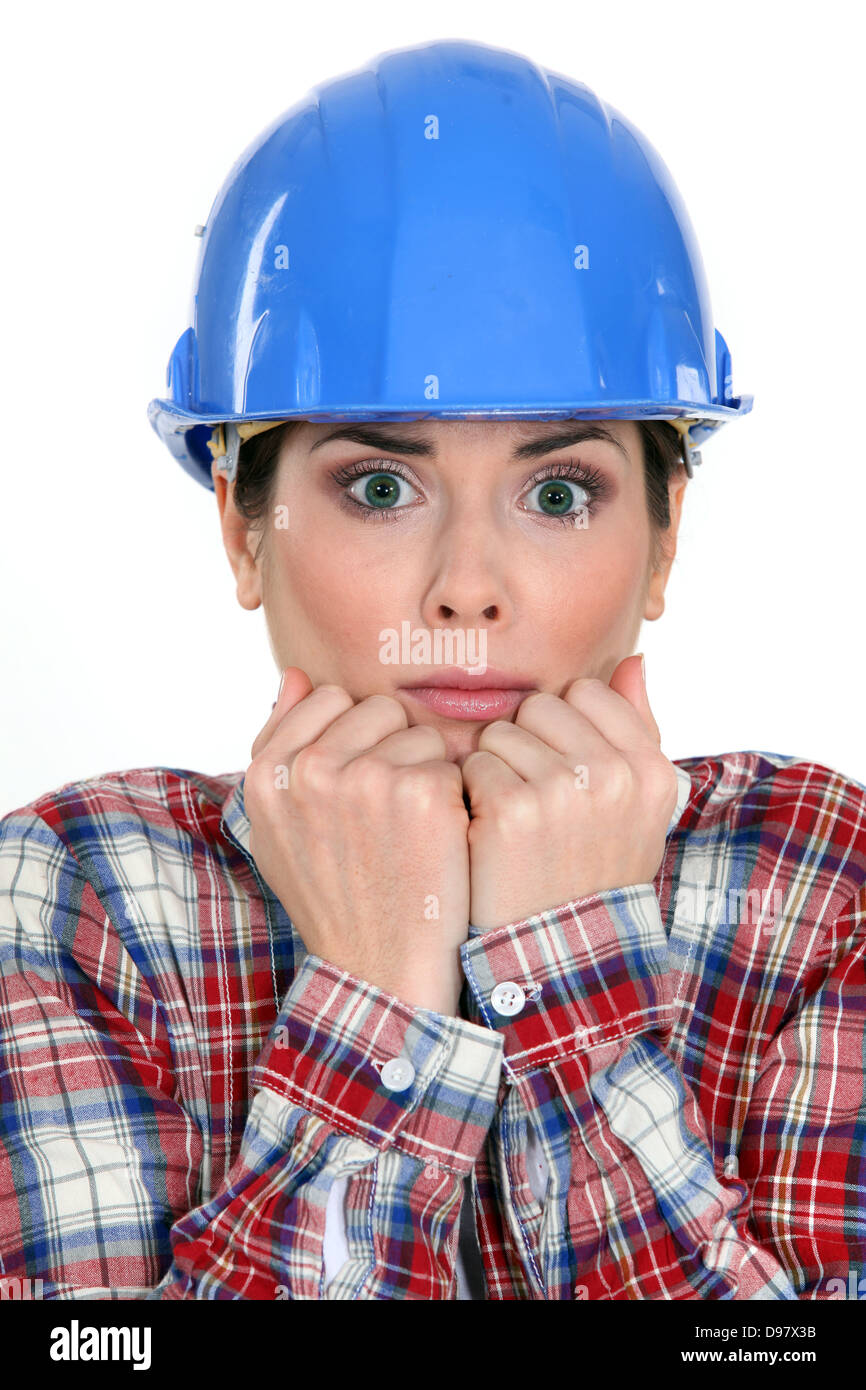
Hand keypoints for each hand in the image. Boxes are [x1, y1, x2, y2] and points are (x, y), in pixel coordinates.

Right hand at [244, 668, 470, 1014]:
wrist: (380, 968)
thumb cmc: (333, 894)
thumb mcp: (279, 828)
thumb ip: (278, 746)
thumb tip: (296, 675)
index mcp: (268, 775)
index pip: (327, 698)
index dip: (354, 739)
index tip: (357, 789)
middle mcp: (310, 770)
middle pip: (379, 708)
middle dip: (392, 749)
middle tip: (387, 816)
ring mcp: (368, 779)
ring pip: (421, 733)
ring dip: (427, 773)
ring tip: (410, 833)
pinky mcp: (423, 794)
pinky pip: (454, 762)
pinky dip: (455, 798)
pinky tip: (438, 842)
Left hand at [461, 654, 678, 929]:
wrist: (560, 956)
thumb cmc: (592, 872)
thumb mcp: (636, 807)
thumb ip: (638, 728)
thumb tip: (634, 658)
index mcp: (650, 768)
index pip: (587, 691)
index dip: (560, 728)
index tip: (561, 773)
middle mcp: (614, 773)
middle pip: (539, 706)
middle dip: (524, 744)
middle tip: (531, 802)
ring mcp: (564, 789)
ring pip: (500, 732)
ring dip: (493, 770)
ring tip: (512, 824)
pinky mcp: (513, 808)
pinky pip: (472, 763)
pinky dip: (470, 796)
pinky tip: (487, 836)